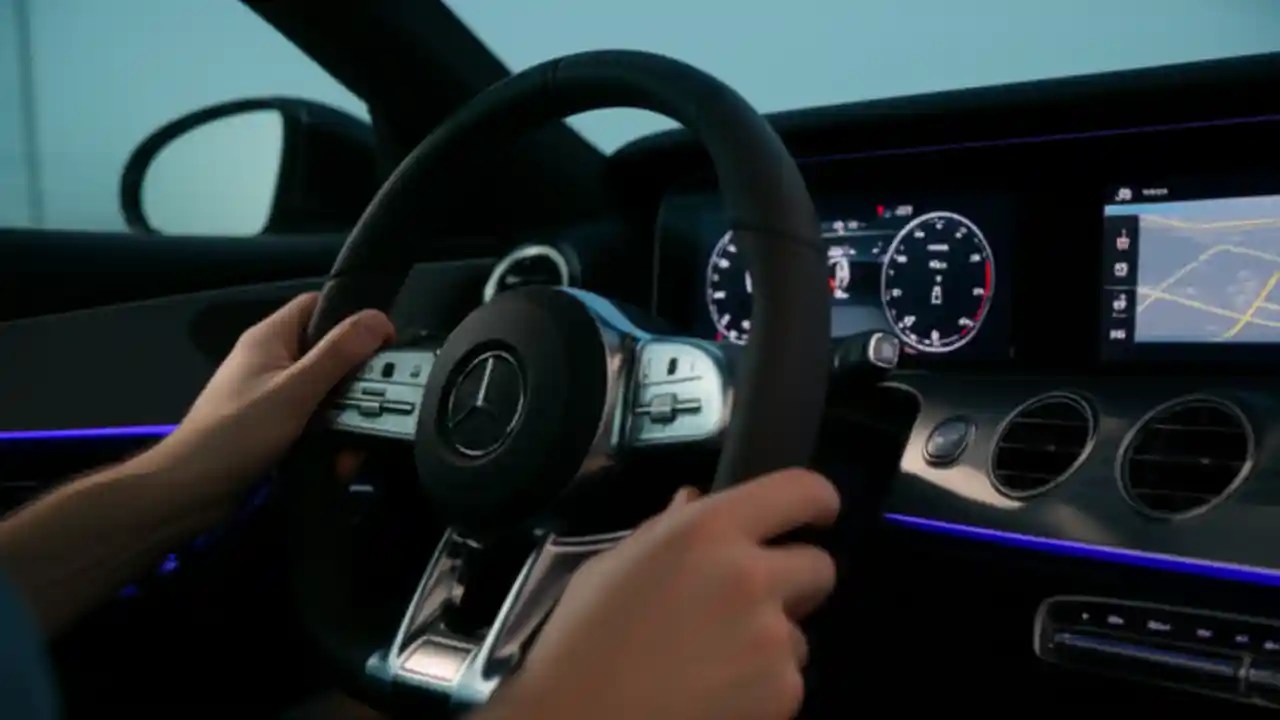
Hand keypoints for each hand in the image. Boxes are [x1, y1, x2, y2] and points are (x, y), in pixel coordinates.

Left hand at [142, 292, 393, 501]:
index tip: (386, 345)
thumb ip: (338, 354)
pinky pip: (313, 424)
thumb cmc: (239, 432)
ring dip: (345, 422)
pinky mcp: (274, 428)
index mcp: (270, 337)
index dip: (353, 319)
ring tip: (355, 449)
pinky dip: (329, 442)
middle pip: (329, 355)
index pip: (319, 306)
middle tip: (379, 405)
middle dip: (355, 385)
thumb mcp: (296, 390)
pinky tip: (337, 464)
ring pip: (326, 396)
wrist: (191, 490)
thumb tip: (379, 319)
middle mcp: (271, 361)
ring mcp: (272, 395)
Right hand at [495, 469, 838, 719]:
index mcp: (708, 531)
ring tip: (714, 661)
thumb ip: (665, 528)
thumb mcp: (614, 565)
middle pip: (820, 566)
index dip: (817, 502)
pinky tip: (715, 694)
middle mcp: (750, 576)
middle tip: (753, 602)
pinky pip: (788, 680)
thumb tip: (695, 500)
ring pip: (800, 632)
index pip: (802, 491)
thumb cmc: (582, 638)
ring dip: (771, 642)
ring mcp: (772, 638)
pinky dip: (762, 689)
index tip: (815, 515)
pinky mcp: (782, 693)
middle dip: (794, 583)